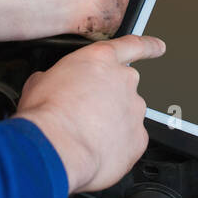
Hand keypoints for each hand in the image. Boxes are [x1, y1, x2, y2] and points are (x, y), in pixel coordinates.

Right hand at [15, 34, 166, 192]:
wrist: (56, 149)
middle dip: (110, 100)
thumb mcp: (39, 83)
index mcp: (100, 60)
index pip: (132, 46)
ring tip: (85, 137)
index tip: (158, 47)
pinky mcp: (139, 139)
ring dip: (111, 124)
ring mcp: (134, 110)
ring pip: (127, 116)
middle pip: (124, 87)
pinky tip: (96, 151)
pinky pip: (130, 141)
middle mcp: (124, 81)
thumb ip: (57, 77)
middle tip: (85, 114)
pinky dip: (116, 146)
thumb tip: (51, 83)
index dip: (148, 46)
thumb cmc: (46, 115)